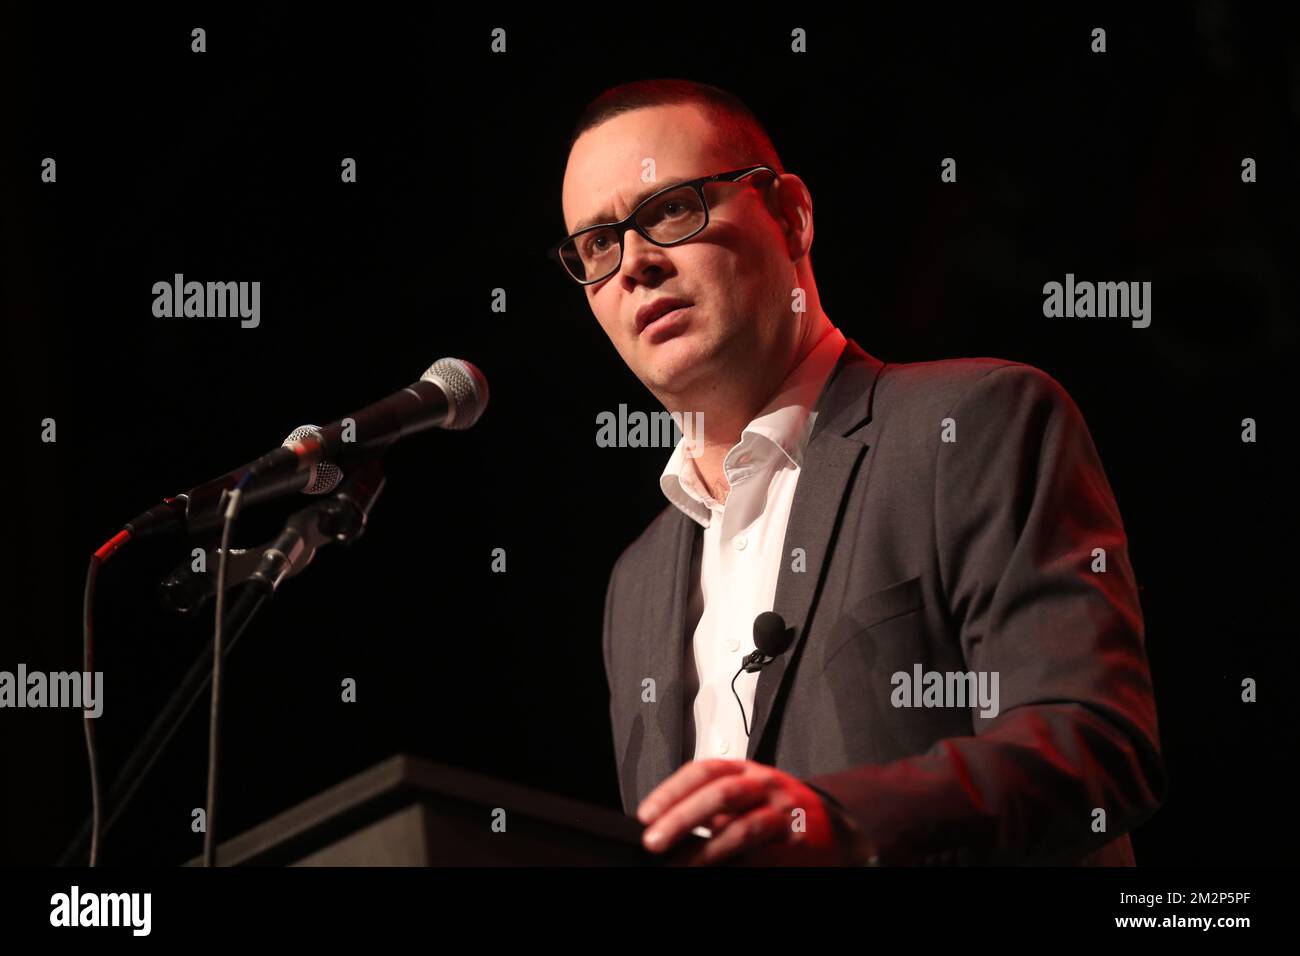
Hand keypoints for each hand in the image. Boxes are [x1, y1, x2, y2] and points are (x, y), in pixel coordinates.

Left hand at [636, 759, 855, 864]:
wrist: (835, 824)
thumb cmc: (778, 808)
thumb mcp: (745, 793)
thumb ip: (710, 803)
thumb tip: (663, 823)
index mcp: (745, 770)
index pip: (703, 771)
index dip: (671, 790)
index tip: (646, 814)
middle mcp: (764, 785)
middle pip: (720, 794)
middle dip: (682, 818)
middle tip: (653, 840)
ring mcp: (782, 814)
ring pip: (742, 829)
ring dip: (706, 851)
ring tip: (680, 866)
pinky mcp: (795, 845)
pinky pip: (761, 858)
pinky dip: (735, 867)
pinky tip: (715, 873)